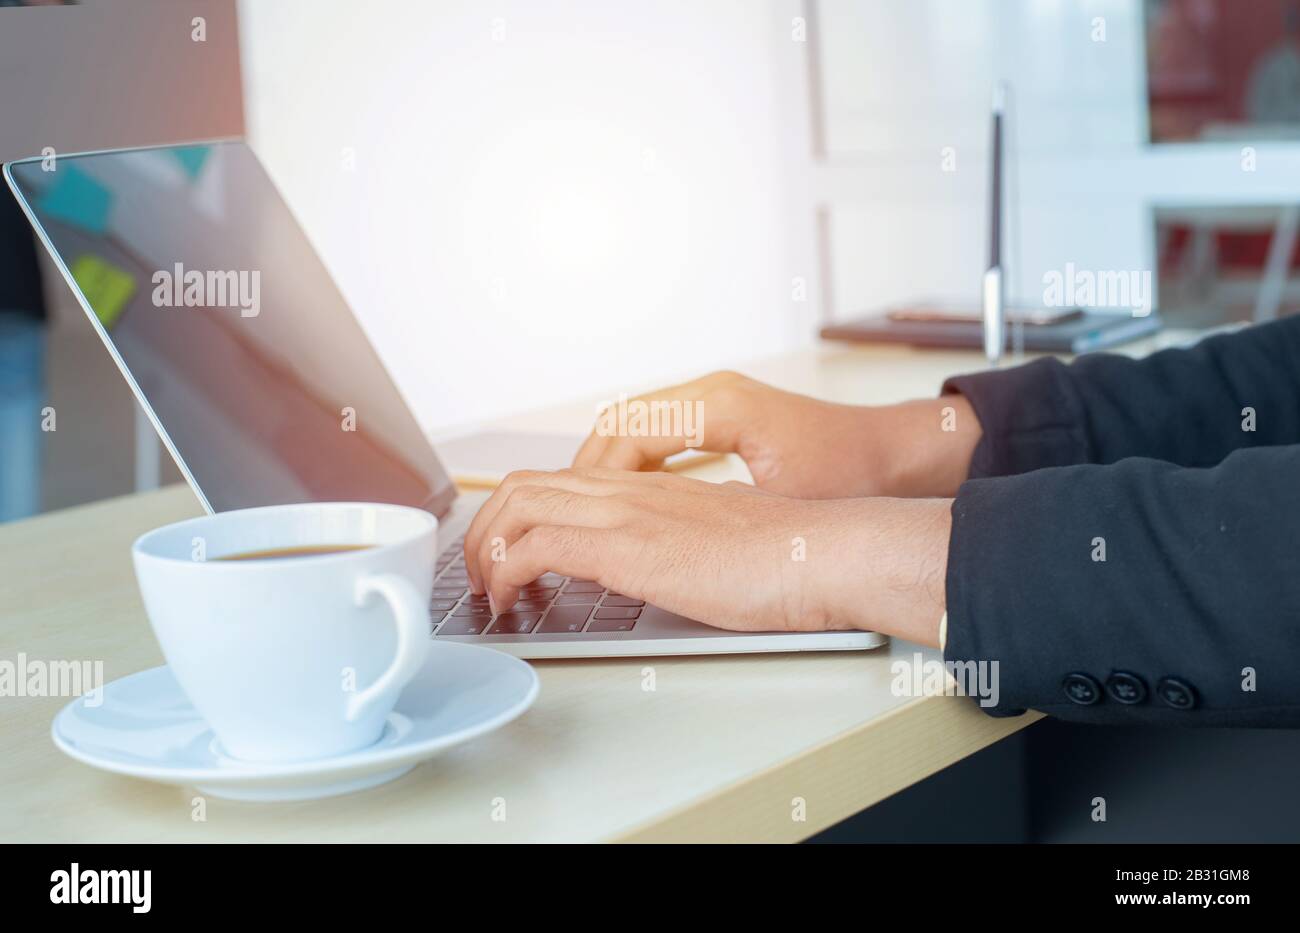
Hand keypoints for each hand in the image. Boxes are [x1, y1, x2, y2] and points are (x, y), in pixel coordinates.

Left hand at [463, 467, 951, 644]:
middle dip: (485, 532)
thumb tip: (658, 564)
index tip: (508, 558)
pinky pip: (535, 545)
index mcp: (647, 487)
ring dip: (486, 550)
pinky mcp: (627, 546)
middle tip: (483, 578)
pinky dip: (506, 572)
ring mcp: (625, 512)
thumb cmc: (786, 556)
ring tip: (489, 594)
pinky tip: (513, 602)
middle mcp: (627, 490)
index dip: (517, 515)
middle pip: (521, 485)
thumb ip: (676, 542)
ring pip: (517, 504)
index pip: (555, 480)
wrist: (822, 552)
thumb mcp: (715, 540)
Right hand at [573, 370, 981, 498]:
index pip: (626, 431)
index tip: (574, 515)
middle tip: (559, 517)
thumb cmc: (853, 475)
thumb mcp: (781, 503)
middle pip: (617, 423)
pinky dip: (629, 465)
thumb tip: (652, 530)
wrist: (897, 456)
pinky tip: (622, 501)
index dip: (592, 477)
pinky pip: (654, 434)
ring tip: (579, 514)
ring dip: (601, 469)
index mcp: (720, 406)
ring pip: (631, 427)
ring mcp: (715, 402)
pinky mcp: (721, 418)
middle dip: (583, 471)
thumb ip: (713, 510)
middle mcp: (710, 393)